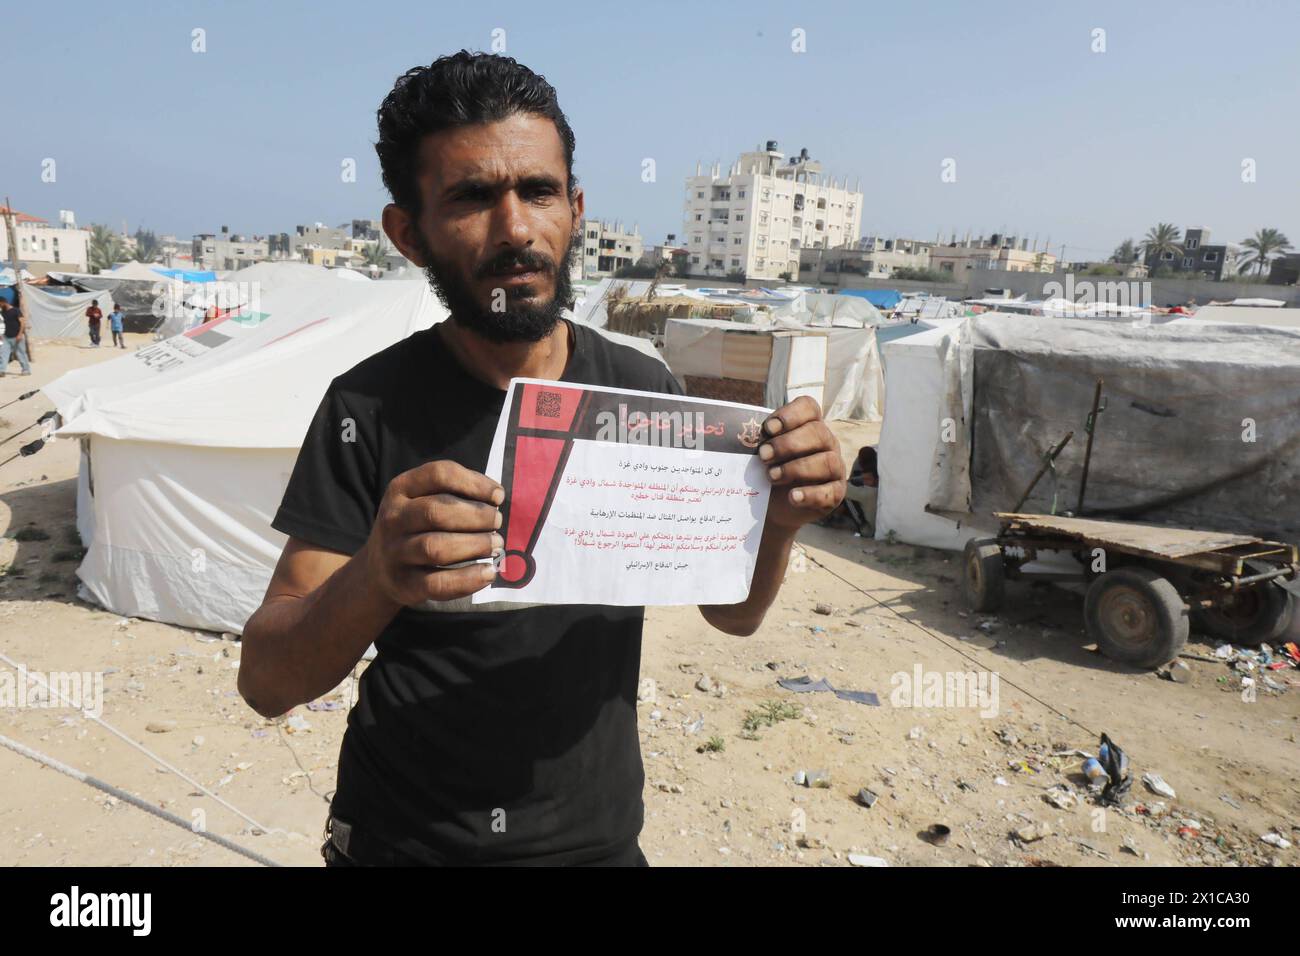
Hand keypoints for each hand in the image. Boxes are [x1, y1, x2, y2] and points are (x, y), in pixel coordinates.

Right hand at [364, 460, 503, 605]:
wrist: (380, 569)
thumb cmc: (416, 527)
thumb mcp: (423, 500)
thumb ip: (455, 494)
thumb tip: (496, 500)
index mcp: (400, 489)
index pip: (438, 475)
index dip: (473, 483)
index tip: (499, 496)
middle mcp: (393, 518)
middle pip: (436, 512)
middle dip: (476, 516)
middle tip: (497, 522)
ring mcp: (394, 552)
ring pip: (436, 547)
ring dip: (474, 545)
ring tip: (496, 544)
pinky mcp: (403, 584)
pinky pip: (436, 583)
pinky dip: (467, 579)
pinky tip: (488, 573)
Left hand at [757, 396, 845, 530]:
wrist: (773, 506)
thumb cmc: (769, 470)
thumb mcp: (762, 453)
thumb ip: (758, 441)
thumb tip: (743, 434)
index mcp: (808, 425)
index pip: (809, 408)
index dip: (790, 415)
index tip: (768, 428)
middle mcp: (826, 443)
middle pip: (817, 433)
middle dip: (787, 444)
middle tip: (763, 455)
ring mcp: (835, 468)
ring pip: (827, 461)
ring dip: (796, 469)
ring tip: (772, 477)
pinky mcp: (835, 493)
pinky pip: (830, 492)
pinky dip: (810, 495)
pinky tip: (793, 497)